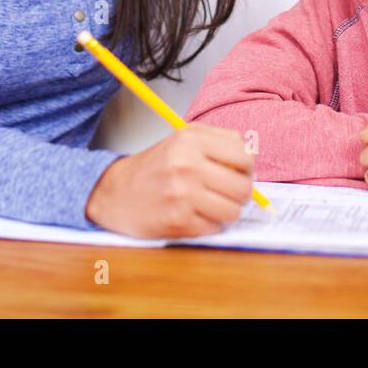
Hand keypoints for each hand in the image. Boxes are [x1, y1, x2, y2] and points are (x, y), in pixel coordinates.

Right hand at [84, 124, 254, 238]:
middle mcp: (186, 164)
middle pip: (243, 187)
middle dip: (241, 194)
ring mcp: (182, 194)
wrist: (114, 192)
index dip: (247, 168)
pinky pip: (214, 228)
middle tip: (228, 193)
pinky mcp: (177, 221)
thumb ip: (219, 143)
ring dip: (227, 212)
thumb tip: (253, 162)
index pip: (244, 156)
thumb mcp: (183, 140)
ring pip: (233, 211)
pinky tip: (195, 216)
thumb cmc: (155, 167)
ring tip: (212, 206)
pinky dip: (210, 225)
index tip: (239, 172)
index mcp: (191, 139)